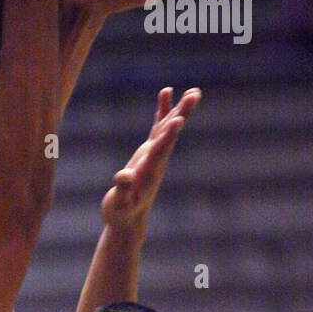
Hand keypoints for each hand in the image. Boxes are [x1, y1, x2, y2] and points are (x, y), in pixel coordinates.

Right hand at [101, 87, 201, 231]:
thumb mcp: (118, 205)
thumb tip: (124, 176)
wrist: (128, 219)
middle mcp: (155, 161)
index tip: (179, 119)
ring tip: (193, 92)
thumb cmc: (121, 214)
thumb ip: (122, 191)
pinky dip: (163, 111)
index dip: (169, 136)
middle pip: (170, 135)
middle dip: (181, 115)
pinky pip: (158, 127)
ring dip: (179, 109)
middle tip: (194, 96)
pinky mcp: (148, 152)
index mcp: (148, 172)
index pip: (161, 151)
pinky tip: (166, 93)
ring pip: (168, 128)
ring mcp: (154, 155)